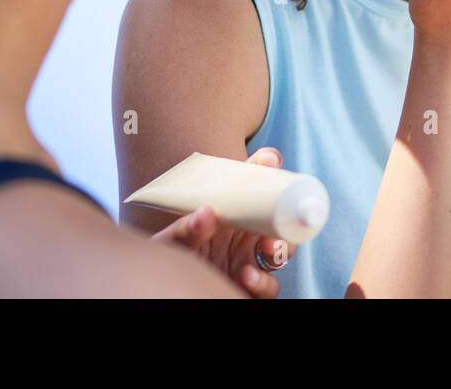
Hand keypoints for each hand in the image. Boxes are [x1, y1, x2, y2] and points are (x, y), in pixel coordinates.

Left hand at [149, 147, 296, 297]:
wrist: (163, 291)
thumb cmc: (169, 260)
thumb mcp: (171, 240)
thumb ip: (185, 228)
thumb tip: (207, 213)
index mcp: (232, 217)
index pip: (256, 190)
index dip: (267, 171)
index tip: (270, 160)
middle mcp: (245, 239)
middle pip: (281, 221)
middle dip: (287, 218)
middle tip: (279, 217)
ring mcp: (251, 264)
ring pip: (282, 254)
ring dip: (281, 250)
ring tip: (266, 248)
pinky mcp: (251, 289)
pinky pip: (270, 288)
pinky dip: (264, 283)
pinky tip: (247, 276)